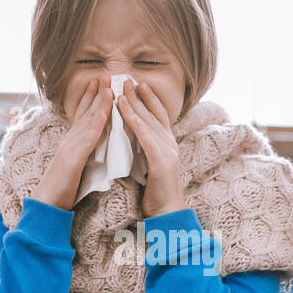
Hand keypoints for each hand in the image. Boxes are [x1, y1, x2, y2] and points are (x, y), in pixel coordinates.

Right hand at [33, 76, 112, 210]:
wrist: (47, 205)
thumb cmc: (62, 190)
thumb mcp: (75, 167)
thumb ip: (83, 155)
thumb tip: (92, 148)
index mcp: (71, 143)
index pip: (82, 116)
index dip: (90, 98)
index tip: (100, 83)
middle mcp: (69, 140)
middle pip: (84, 112)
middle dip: (94, 92)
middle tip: (105, 74)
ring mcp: (70, 148)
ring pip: (86, 120)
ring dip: (97, 102)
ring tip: (107, 85)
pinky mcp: (72, 159)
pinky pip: (86, 139)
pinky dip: (96, 124)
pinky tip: (104, 112)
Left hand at [117, 80, 184, 217]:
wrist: (168, 214)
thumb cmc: (157, 194)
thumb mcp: (152, 167)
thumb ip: (147, 152)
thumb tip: (136, 141)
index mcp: (167, 145)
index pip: (158, 116)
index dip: (149, 99)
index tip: (138, 85)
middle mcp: (170, 144)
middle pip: (154, 114)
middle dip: (140, 95)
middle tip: (127, 78)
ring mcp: (167, 152)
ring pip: (149, 122)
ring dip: (135, 104)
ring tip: (122, 89)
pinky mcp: (161, 162)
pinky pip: (145, 137)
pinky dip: (135, 122)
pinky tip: (125, 111)